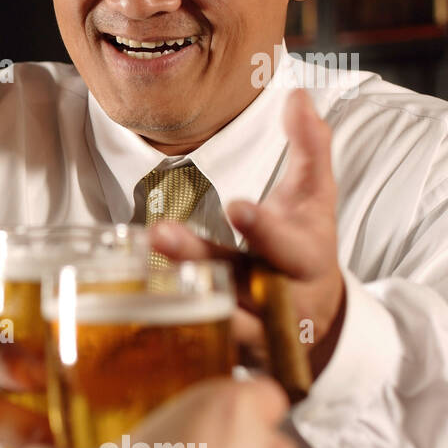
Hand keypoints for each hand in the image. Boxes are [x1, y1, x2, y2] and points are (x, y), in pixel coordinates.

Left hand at [150, 88, 345, 375]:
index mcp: (306, 262)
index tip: (236, 205)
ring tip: (138, 271)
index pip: (289, 246)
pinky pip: (194, 346)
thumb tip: (297, 94)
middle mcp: (279, 302)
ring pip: (213, 319)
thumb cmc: (307, 247)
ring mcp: (252, 334)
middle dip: (200, 258)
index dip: (265, 228)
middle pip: (238, 282)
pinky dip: (165, 332)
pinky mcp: (225, 353)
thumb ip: (309, 149)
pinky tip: (129, 308)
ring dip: (175, 297)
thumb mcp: (315, 200)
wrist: (318, 322)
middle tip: (160, 231)